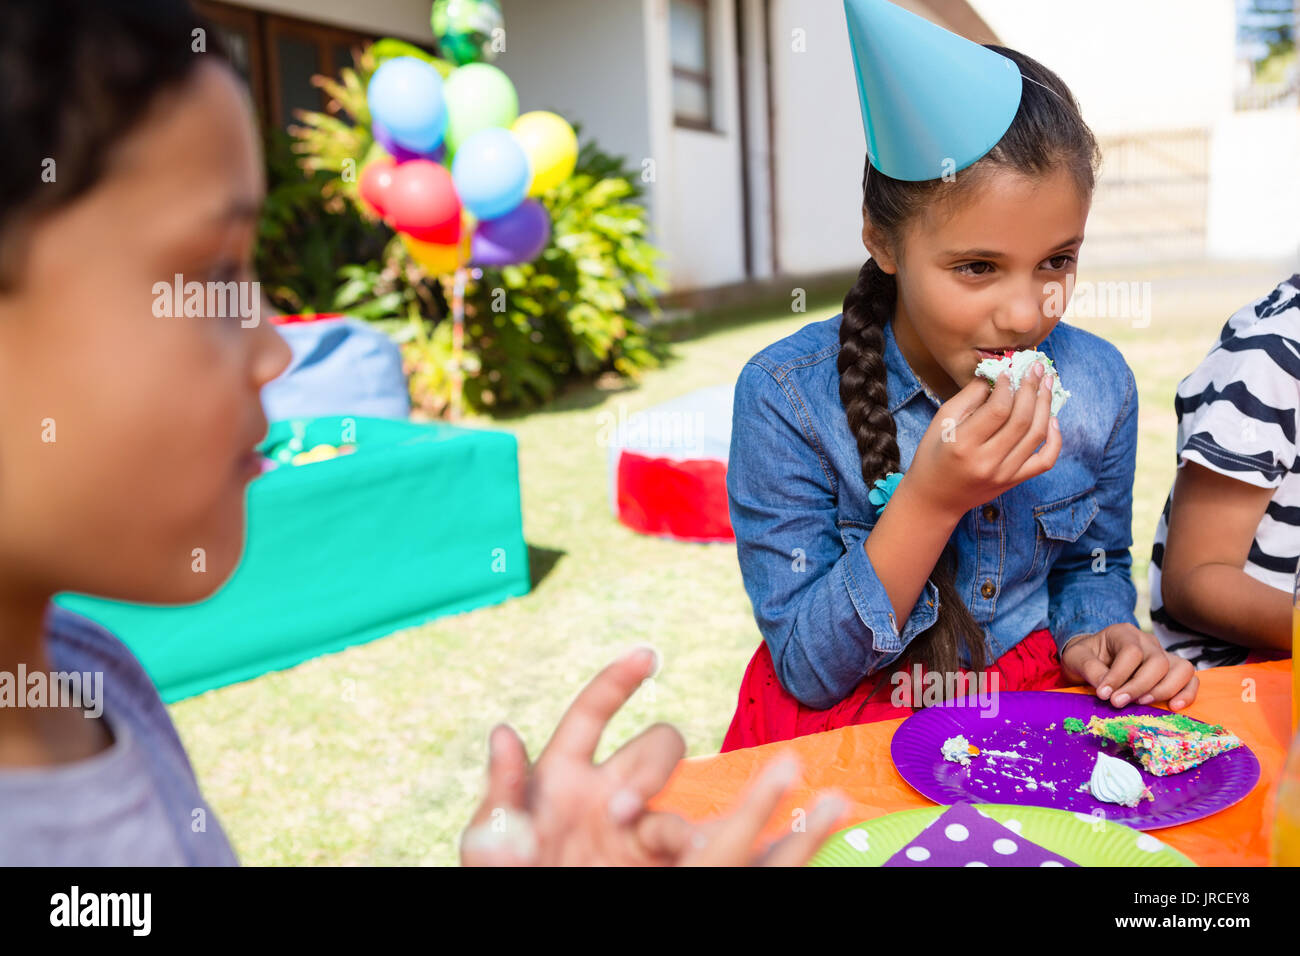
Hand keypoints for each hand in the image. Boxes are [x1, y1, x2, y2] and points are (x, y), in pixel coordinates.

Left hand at [459, 647, 848, 865]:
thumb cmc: (512, 886)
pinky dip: (780, 842)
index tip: (647, 656)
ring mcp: (647, 837)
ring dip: (728, 795)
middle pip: (652, 751)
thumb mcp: (492, 848)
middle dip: (647, 768)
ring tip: (767, 790)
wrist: (535, 934)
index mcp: (565, 782)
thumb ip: (502, 796)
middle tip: (624, 812)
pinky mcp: (678, 870)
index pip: (590, 716)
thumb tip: (501, 731)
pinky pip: (733, 852)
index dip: (615, 681)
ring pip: (697, 801)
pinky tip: (818, 819)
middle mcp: (613, 799)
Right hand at [905, 363, 1061, 520]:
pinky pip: (1045, 461)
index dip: (1008, 386)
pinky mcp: (1014, 481)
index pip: (998, 410)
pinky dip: (1055, 439)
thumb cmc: (933, 456)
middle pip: (1021, 420)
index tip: (1009, 371)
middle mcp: (986, 462)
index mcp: (963, 445)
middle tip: (1036, 368)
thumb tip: (996, 375)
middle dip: (1032, 388)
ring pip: (1036, 435)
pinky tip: (1052, 419)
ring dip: (1045, 405)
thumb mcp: (941, 423)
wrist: (935, 499)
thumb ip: (969, 397)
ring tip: (1047, 383)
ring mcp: (1004, 474)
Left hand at [1059, 623, 1198, 710]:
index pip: (1131, 651)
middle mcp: (1148, 641)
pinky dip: (1187, 694)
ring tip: (1141, 704)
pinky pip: (1191, 679)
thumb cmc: (1086, 657)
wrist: (1092, 659)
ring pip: (1181, 669)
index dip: (1119, 675)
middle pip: (1157, 662)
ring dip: (1164, 690)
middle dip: (1138, 686)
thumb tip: (1106, 689)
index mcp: (1123, 633)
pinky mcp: (1173, 671)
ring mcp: (1164, 655)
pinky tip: (1173, 707)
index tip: (1104, 695)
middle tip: (1118, 703)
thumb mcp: (1076, 658)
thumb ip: (1089, 669)